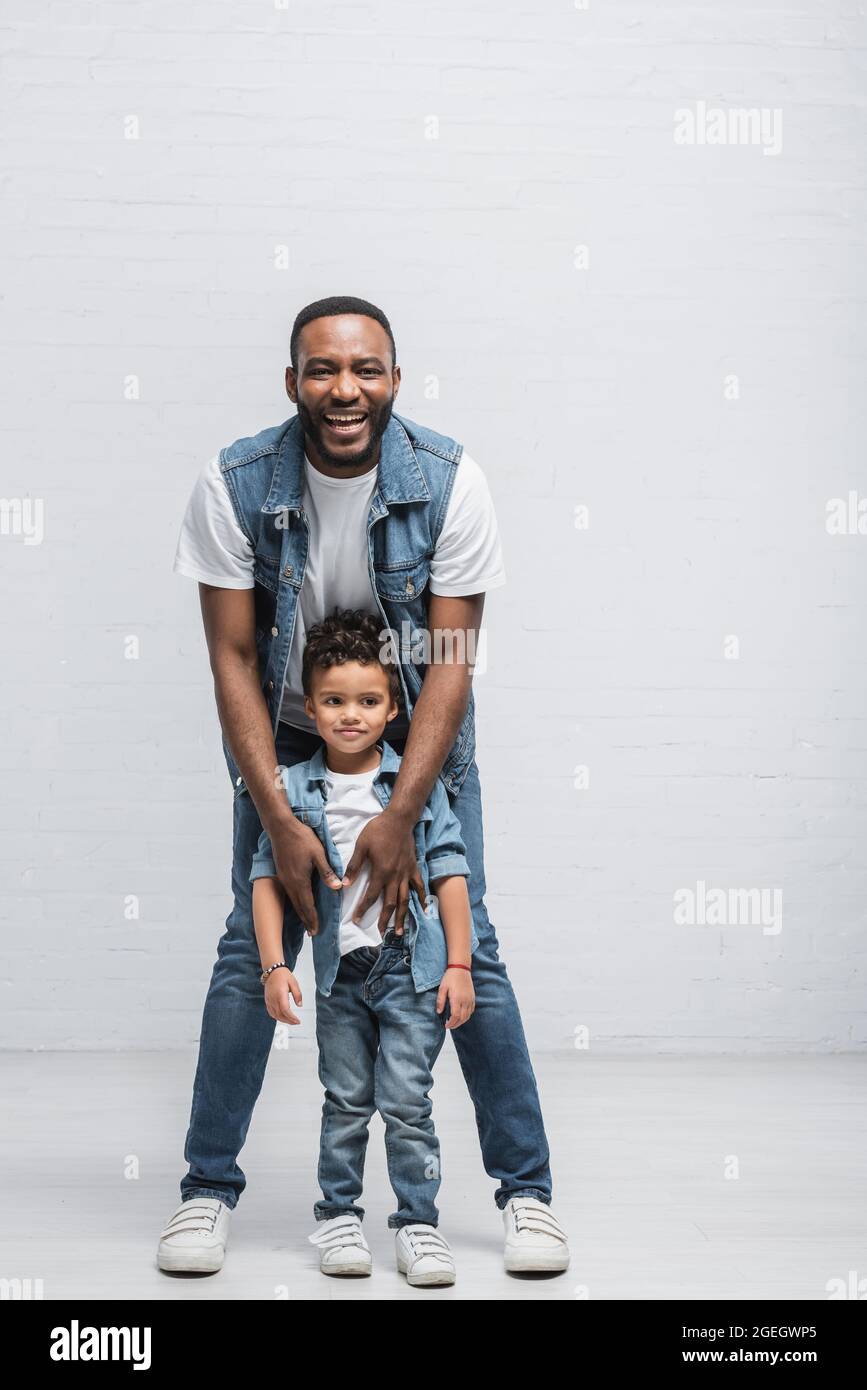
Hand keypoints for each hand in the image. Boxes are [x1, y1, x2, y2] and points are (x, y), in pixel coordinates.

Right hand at [264, 967, 302, 1024]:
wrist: (273, 971)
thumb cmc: (283, 975)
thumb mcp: (294, 983)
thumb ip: (298, 994)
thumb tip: (300, 1005)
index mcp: (280, 994)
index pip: (285, 1010)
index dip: (291, 1017)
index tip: (297, 1021)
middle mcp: (273, 998)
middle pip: (280, 1014)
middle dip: (289, 1021)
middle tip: (296, 1022)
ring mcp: (269, 1000)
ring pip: (275, 1015)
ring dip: (283, 1020)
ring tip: (291, 1021)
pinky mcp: (267, 1001)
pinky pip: (271, 1012)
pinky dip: (276, 1017)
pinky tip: (282, 1017)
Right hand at [269, 816, 341, 936]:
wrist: (281, 827)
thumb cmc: (302, 838)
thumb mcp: (318, 854)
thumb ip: (327, 872)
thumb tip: (337, 888)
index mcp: (300, 880)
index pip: (307, 905)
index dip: (312, 919)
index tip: (316, 931)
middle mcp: (290, 883)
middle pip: (298, 906)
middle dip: (306, 920)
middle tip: (312, 932)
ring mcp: (283, 878)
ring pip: (292, 900)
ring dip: (300, 912)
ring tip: (306, 921)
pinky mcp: (281, 872)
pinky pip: (289, 893)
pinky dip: (295, 902)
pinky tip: (298, 901)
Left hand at [342, 805, 426, 936]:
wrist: (399, 819)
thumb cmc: (378, 830)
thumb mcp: (361, 846)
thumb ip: (353, 866)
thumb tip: (344, 884)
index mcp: (381, 872)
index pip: (370, 896)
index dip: (363, 909)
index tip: (356, 920)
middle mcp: (395, 876)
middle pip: (390, 903)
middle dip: (384, 919)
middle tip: (380, 933)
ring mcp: (406, 873)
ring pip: (405, 899)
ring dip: (402, 916)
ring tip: (399, 931)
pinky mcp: (413, 868)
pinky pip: (418, 886)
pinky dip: (421, 899)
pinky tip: (423, 909)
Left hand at [436, 968, 474, 1030]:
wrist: (461, 968)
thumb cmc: (451, 977)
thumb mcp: (442, 988)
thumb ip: (440, 1001)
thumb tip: (439, 1012)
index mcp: (457, 999)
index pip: (455, 1016)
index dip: (451, 1023)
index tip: (446, 1025)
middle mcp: (465, 1000)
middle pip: (462, 1018)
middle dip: (456, 1024)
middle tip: (449, 1026)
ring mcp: (470, 999)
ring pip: (468, 1015)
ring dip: (461, 1021)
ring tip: (454, 1022)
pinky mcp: (473, 998)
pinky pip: (472, 1010)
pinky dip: (467, 1016)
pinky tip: (462, 1016)